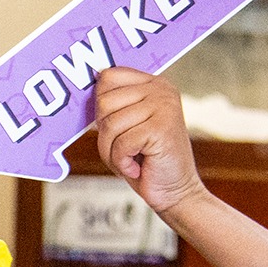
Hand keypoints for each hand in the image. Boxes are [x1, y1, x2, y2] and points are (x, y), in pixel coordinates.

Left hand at [92, 68, 206, 214]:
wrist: (175, 190)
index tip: (117, 127)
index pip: (108, 77)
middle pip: (104, 103)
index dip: (102, 108)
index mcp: (153, 84)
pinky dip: (122, 163)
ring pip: (110, 125)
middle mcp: (161, 90)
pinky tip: (138, 167)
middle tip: (125, 148)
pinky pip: (120, 144)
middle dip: (105, 135)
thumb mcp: (126, 124)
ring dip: (112, 152)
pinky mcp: (161, 129)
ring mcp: (164, 107)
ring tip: (132, 158)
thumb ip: (113, 102)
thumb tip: (93, 76)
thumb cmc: (145, 159)